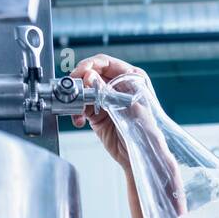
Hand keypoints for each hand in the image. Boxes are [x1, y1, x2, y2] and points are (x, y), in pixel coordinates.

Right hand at [68, 54, 144, 172]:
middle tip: (73, 92)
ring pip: (83, 90)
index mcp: (131, 77)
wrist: (144, 155)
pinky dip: (77, 112)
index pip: (104, 63)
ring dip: (76, 99)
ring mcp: (106, 99)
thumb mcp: (127, 106)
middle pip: (91, 75)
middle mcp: (117, 86)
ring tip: (76, 110)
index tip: (78, 74)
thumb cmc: (146, 130)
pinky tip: (79, 120)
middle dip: (79, 83)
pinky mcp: (98, 114)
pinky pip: (82, 107)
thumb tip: (89, 76)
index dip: (89, 66)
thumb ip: (106, 91)